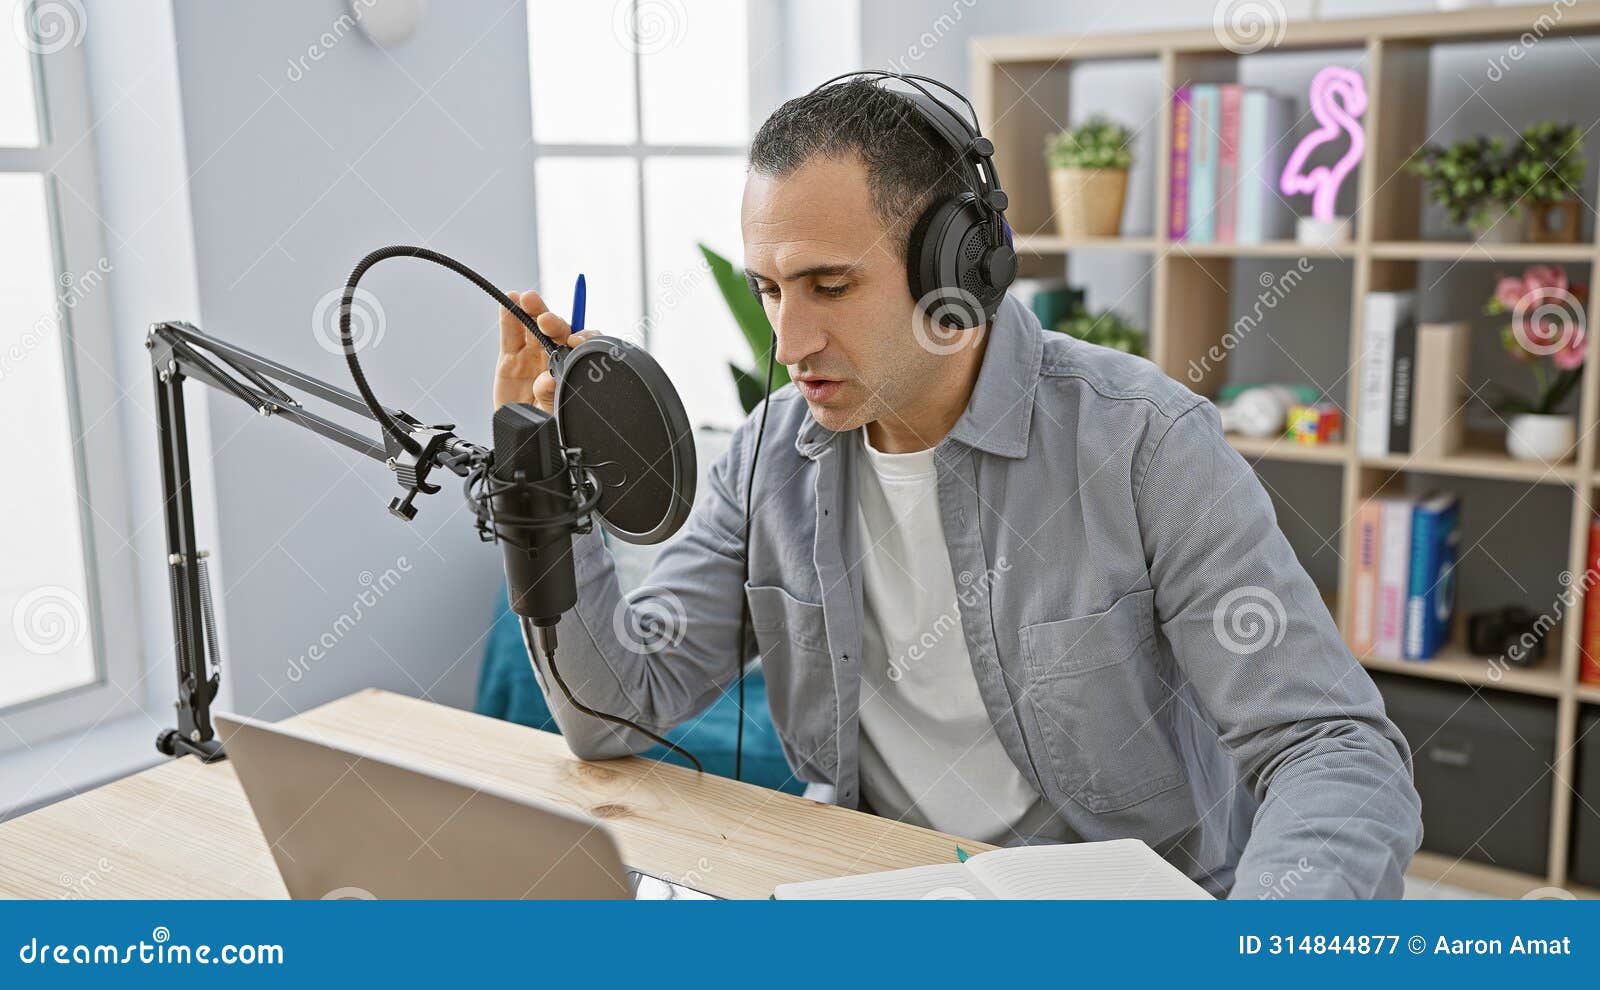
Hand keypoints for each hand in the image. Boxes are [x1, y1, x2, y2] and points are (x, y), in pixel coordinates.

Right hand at [493, 289, 593, 413]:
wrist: (523, 434)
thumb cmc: (547, 421)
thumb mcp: (553, 413)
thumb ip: (551, 395)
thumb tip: (548, 379)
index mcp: (575, 365)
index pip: (584, 345)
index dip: (583, 339)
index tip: (576, 341)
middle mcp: (556, 354)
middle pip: (558, 331)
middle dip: (554, 322)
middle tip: (547, 320)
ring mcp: (533, 353)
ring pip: (534, 327)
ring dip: (532, 310)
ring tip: (526, 300)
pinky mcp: (511, 356)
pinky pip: (511, 333)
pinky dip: (509, 316)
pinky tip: (509, 301)